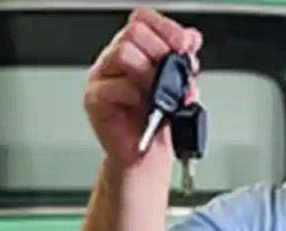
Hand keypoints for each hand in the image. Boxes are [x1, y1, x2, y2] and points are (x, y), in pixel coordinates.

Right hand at [83, 7, 201, 167]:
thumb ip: (185, 59)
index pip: (142, 19)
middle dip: (160, 50)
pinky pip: (111, 86)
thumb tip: (191, 38)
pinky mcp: (94, 100)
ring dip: (147, 72)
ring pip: (123, 53)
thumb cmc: (158, 120)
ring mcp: (102, 78)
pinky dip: (132, 94)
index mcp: (134, 49)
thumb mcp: (181, 85)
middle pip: (134, 31)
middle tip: (170, 72)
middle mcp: (115, 59)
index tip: (183, 44)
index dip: (165, 27)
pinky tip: (141, 103)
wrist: (146, 155)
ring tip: (156, 92)